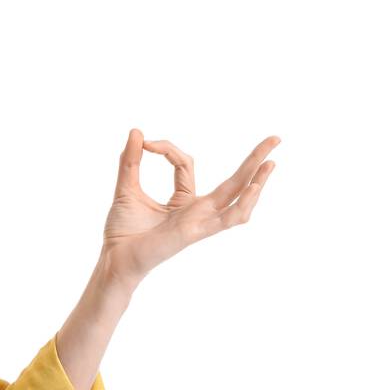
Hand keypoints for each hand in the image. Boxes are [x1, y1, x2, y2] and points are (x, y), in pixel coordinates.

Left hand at [101, 129, 279, 284]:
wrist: (114, 258)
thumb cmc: (122, 230)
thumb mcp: (126, 187)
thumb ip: (131, 161)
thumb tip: (136, 131)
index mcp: (183, 201)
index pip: (186, 164)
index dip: (168, 150)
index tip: (146, 143)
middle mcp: (197, 211)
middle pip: (233, 181)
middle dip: (254, 160)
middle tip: (276, 138)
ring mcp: (200, 221)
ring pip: (237, 198)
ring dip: (257, 180)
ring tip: (272, 161)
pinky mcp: (197, 232)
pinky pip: (227, 219)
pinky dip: (242, 204)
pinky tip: (253, 187)